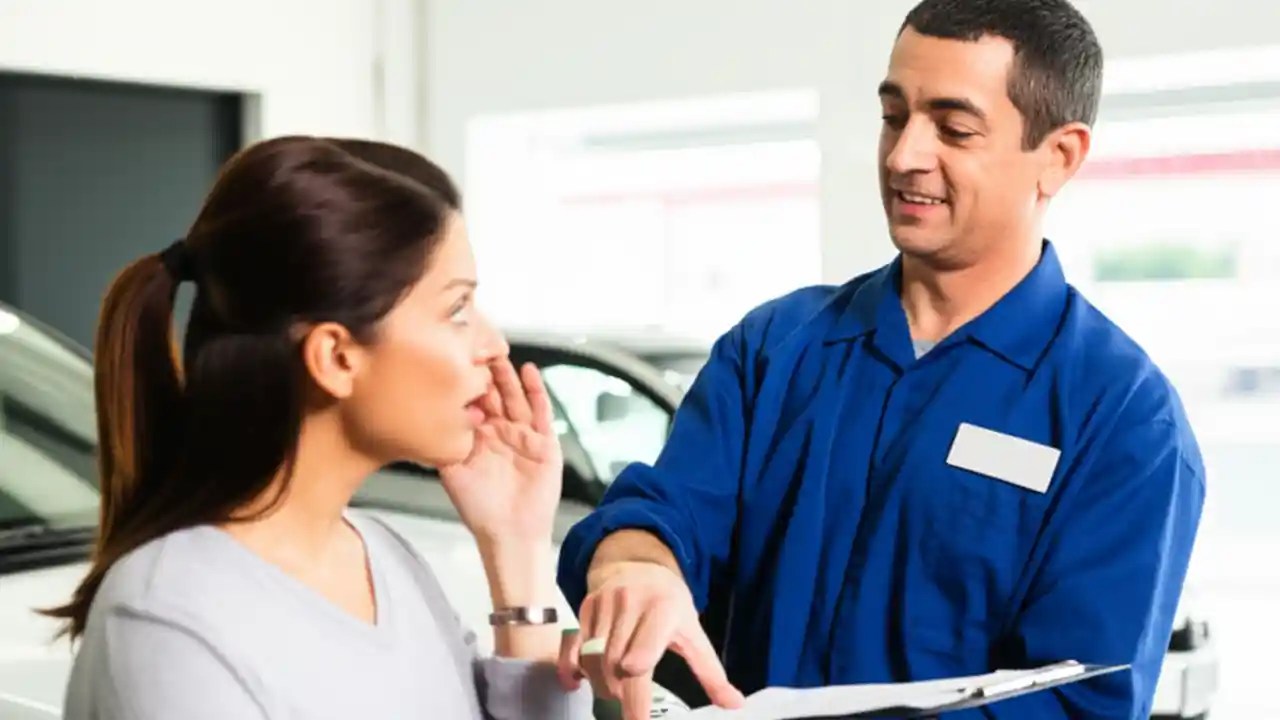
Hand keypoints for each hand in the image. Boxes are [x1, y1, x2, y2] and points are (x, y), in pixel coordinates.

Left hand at [438, 358, 561, 544]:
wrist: (508, 533)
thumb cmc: (479, 508)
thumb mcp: (451, 472)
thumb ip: (443, 443)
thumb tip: (424, 414)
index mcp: (478, 436)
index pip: (472, 400)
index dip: (464, 381)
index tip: (452, 357)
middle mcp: (501, 431)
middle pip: (494, 393)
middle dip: (485, 371)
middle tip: (475, 346)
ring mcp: (524, 434)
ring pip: (515, 397)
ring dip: (507, 375)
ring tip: (498, 353)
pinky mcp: (544, 442)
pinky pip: (541, 411)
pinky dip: (536, 391)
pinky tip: (528, 371)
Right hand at [557, 561, 744, 719]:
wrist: (637, 564)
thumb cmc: (670, 603)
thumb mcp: (693, 631)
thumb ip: (710, 671)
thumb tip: (734, 704)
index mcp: (663, 610)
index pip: (643, 654)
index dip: (636, 689)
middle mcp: (630, 603)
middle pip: (615, 663)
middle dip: (620, 693)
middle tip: (631, 706)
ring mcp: (604, 604)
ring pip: (593, 659)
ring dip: (601, 685)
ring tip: (615, 692)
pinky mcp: (585, 607)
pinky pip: (574, 648)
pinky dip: (574, 670)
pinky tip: (579, 682)